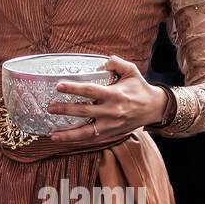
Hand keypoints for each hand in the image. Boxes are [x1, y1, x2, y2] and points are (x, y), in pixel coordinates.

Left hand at [46, 54, 167, 144]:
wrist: (154, 108)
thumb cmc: (140, 88)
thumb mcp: (131, 70)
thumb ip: (115, 63)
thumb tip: (99, 64)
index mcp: (115, 94)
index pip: (90, 90)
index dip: (73, 88)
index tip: (58, 86)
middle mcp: (111, 111)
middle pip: (84, 112)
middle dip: (65, 110)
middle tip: (50, 108)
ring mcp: (111, 125)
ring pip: (86, 132)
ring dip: (68, 134)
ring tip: (52, 134)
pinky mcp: (111, 134)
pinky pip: (92, 139)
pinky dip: (78, 140)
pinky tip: (65, 140)